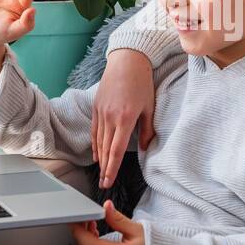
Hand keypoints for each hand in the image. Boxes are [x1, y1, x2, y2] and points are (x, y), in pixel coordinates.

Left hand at [69, 201, 146, 244]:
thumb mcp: (138, 230)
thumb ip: (118, 219)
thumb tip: (106, 206)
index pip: (88, 243)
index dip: (78, 230)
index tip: (75, 218)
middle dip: (81, 234)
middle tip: (84, 218)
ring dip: (86, 240)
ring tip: (92, 224)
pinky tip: (97, 236)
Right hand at [91, 49, 156, 189]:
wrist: (127, 61)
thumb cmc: (141, 83)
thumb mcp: (149, 107)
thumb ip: (147, 130)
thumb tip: (145, 149)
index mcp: (125, 119)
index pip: (116, 150)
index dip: (112, 168)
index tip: (108, 181)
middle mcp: (110, 118)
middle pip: (105, 149)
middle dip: (105, 168)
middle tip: (104, 183)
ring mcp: (101, 112)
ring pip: (98, 141)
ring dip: (100, 158)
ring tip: (101, 172)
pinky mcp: (96, 107)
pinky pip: (94, 130)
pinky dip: (95, 143)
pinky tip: (96, 154)